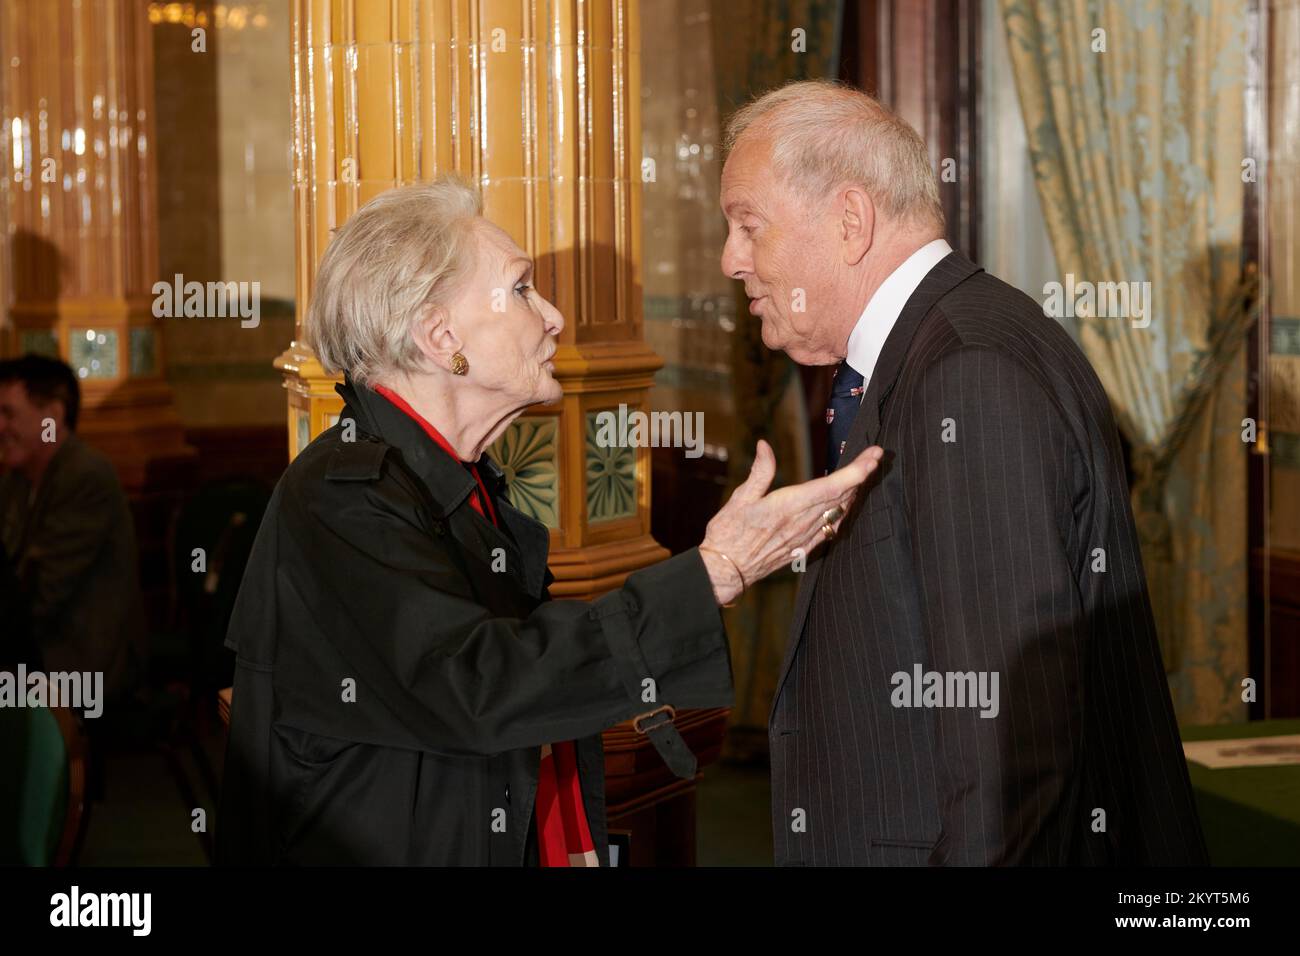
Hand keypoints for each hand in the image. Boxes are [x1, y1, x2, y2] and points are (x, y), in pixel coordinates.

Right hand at [698, 439, 882, 604]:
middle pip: (843, 496)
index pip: (834, 486)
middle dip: (862, 474)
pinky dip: (843, 512)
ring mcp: (805, 537)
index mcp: (789, 506)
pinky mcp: (803, 548)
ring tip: (863, 474)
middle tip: (875, 457)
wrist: (726, 571)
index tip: (873, 455)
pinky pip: (831, 529)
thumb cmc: (728, 534)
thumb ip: (760, 471)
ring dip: (854, 492)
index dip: (858, 470)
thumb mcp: (741, 498)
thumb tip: (766, 446)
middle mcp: (803, 522)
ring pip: (840, 512)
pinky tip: (845, 505)